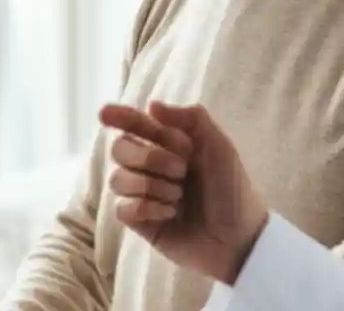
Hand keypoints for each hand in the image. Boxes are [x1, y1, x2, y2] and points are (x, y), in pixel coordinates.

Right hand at [99, 101, 268, 284]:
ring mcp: (143, 193)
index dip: (118, 116)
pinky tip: (169, 214)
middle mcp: (150, 165)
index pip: (136, 124)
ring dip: (152, 186)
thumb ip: (191, 119)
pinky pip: (122, 208)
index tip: (104, 113)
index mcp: (168, 144)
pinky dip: (146, 208)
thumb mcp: (220, 147)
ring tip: (179, 198)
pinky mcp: (140, 221)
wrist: (239, 238)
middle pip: (119, 148)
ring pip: (118, 179)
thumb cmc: (232, 189)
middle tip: (180, 170)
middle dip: (148, 157)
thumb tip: (151, 105)